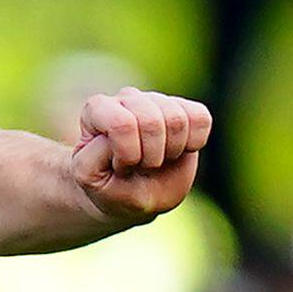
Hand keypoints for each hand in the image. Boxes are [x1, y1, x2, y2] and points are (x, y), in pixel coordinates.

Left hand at [70, 85, 208, 225]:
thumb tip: (122, 129)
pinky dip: (194, 143)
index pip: (121, 124)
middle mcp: (126, 98)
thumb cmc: (109, 185)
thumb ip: (93, 155)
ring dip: (171, 151)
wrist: (135, 193)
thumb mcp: (91, 179)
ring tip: (157, 160)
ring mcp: (157, 100)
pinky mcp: (186, 108)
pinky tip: (177, 151)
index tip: (122, 167)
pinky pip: (201, 119)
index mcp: (96, 111)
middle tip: (141, 166)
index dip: (128, 155)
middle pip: (152, 121)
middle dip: (150, 156)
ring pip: (178, 119)